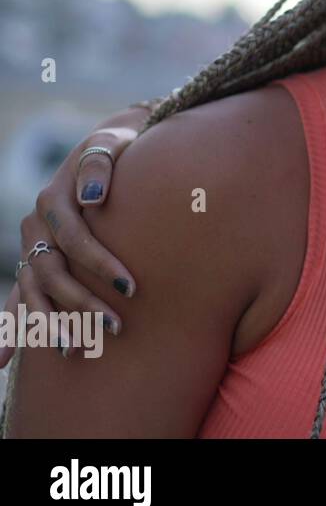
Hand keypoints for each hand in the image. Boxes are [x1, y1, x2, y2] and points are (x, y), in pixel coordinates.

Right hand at [2, 105, 151, 365]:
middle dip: (82, 302)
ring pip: (34, 290)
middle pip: (53, 271)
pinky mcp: (34, 260)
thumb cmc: (116, 149)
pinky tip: (1, 360)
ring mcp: (32, 245)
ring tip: (74, 350)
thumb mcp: (110, 146)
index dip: (100, 263)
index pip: (74, 239)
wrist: (105, 149)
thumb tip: (92, 197)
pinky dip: (10, 327)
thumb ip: (98, 165)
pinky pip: (19, 295)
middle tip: (115, 327)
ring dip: (51, 322)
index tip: (131, 285)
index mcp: (52, 200)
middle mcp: (35, 225)